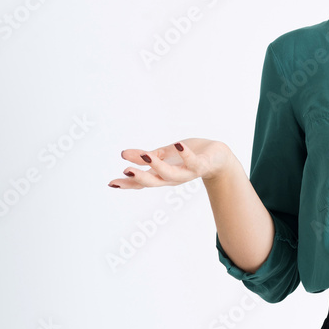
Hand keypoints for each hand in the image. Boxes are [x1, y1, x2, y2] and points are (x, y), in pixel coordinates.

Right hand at [109, 138, 232, 188]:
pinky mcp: (201, 165)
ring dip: (158, 166)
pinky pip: (193, 161)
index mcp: (162, 175)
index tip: (111, 184)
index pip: (142, 182)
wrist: (218, 157)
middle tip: (125, 170)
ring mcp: (188, 173)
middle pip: (154, 182)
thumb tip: (123, 154)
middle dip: (140, 178)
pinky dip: (186, 154)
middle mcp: (173, 178)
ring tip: (147, 156)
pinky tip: (179, 145)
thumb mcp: (164, 154)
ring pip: (171, 175)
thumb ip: (146, 157)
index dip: (127, 184)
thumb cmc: (189, 155)